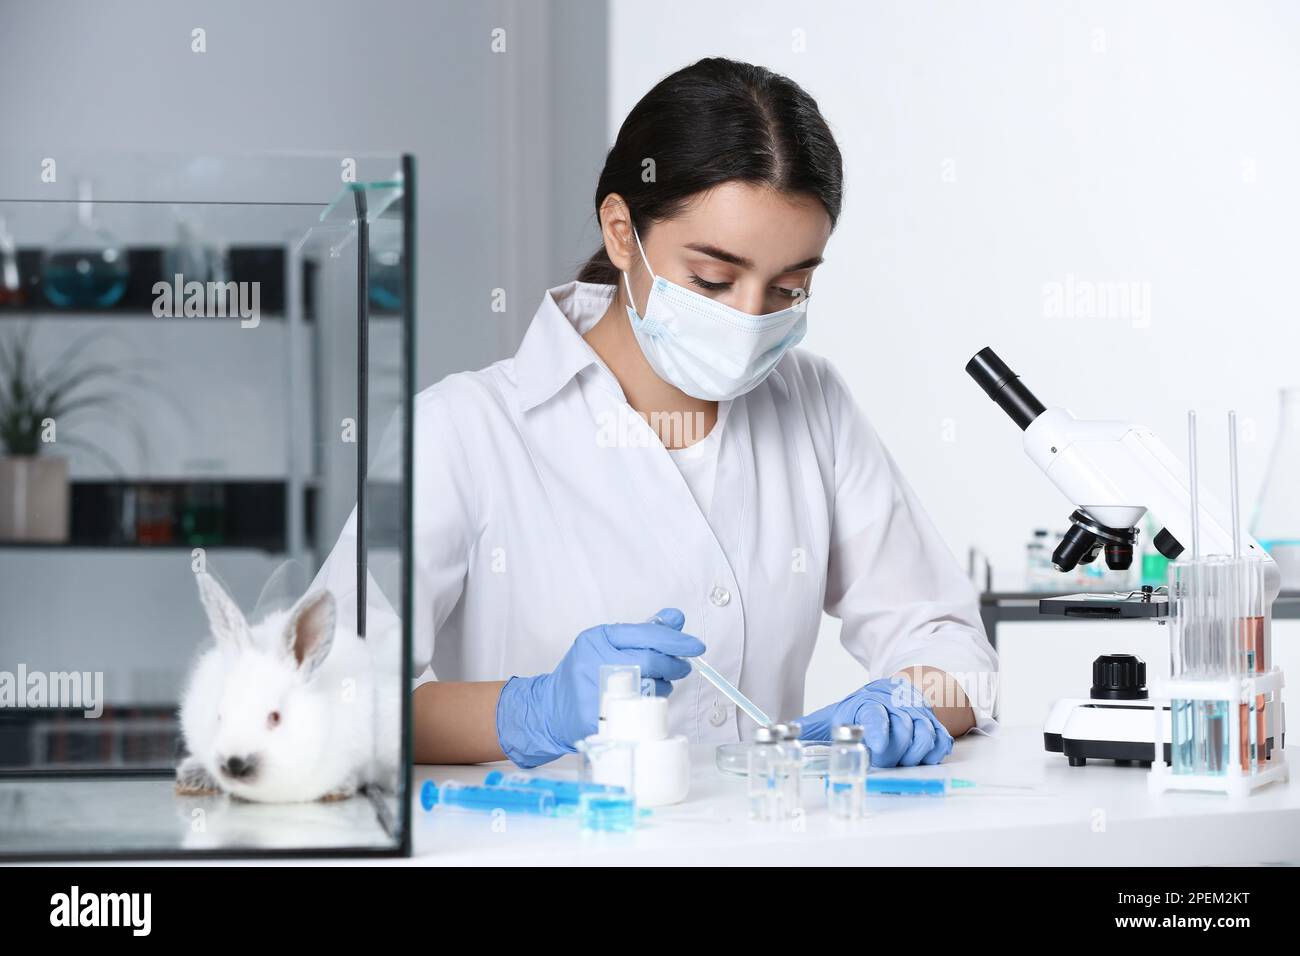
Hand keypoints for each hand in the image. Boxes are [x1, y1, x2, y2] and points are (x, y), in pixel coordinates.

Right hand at [495, 608, 703, 767]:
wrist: (550, 709)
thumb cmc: (585, 672)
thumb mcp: (607, 642)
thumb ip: (643, 630)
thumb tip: (677, 618)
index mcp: (597, 638)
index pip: (644, 634)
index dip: (675, 640)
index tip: (696, 646)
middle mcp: (594, 661)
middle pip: (650, 661)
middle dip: (674, 664)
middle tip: (682, 667)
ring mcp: (596, 691)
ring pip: (650, 687)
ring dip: (664, 686)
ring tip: (656, 683)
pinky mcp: (600, 718)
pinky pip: (641, 711)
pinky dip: (651, 705)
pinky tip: (645, 701)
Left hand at [798, 676, 953, 766]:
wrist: (894, 693)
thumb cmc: (861, 709)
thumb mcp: (834, 714)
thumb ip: (811, 726)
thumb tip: (783, 731)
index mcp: (869, 702)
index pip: (875, 714)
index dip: (878, 731)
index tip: (876, 746)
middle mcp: (897, 704)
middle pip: (902, 731)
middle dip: (891, 754)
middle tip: (881, 760)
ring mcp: (919, 714)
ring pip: (924, 737)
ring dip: (912, 757)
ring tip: (897, 761)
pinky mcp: (935, 724)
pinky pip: (941, 742)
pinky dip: (932, 754)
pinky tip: (918, 758)